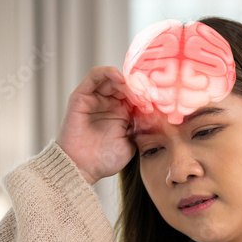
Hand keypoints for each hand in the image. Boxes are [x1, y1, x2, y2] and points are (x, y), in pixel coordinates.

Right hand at [55, 66, 153, 184]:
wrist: (82, 168)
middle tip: (149, 100)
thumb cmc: (105, 159)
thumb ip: (141, 127)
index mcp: (122, 112)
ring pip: (114, 78)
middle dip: (141, 89)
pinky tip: (121, 80)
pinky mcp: (81, 96)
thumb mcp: (131, 142)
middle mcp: (109, 103)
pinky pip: (95, 76)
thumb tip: (158, 114)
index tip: (160, 104)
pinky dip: (108, 72)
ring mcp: (95, 98)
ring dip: (129, 83)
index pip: (137, 94)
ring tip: (138, 96)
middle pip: (127, 84)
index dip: (149, 96)